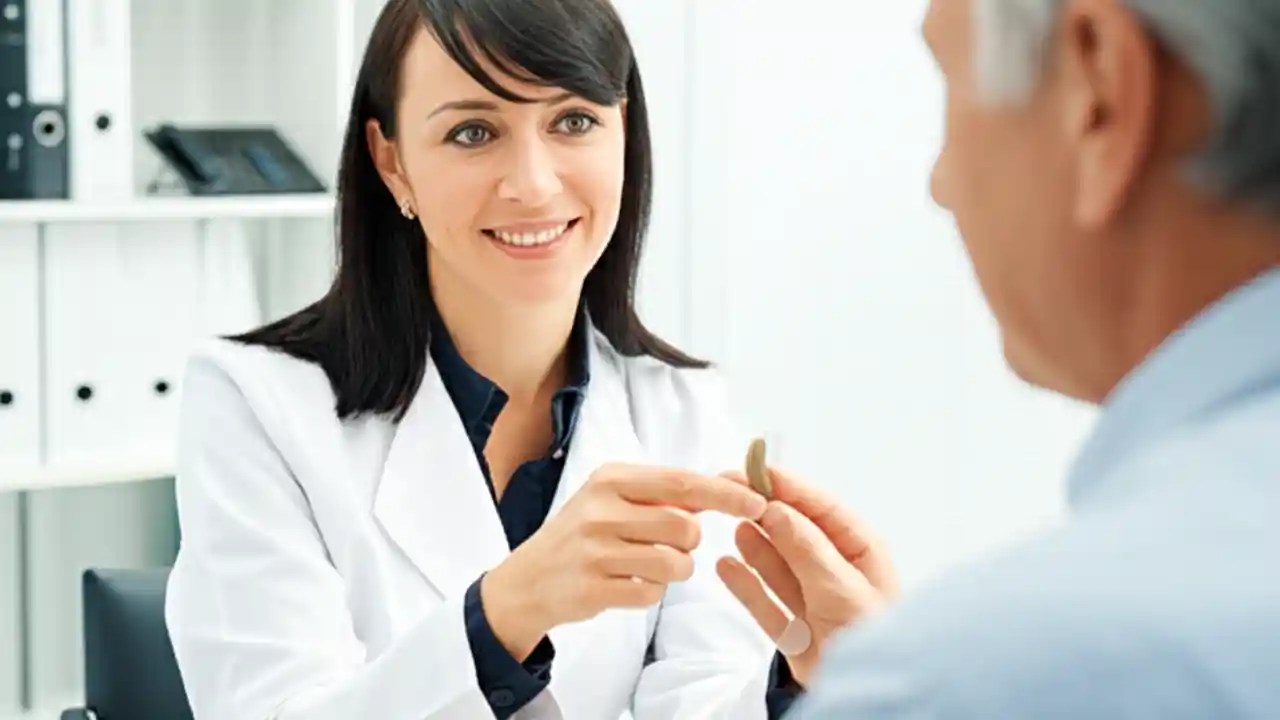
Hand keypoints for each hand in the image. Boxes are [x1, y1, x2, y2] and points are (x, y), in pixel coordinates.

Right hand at [482, 463, 766, 659]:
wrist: (528, 580)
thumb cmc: (583, 535)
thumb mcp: (613, 499)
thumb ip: (662, 493)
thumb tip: (725, 487)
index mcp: (611, 479)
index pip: (683, 482)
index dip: (726, 494)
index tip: (759, 503)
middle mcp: (601, 510)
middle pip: (685, 527)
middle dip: (688, 542)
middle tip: (666, 544)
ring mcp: (595, 550)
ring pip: (675, 563)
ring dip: (673, 570)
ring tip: (644, 565)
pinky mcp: (593, 587)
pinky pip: (652, 593)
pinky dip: (649, 592)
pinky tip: (626, 584)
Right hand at [715, 466, 898, 686]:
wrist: (871, 701)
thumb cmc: (876, 640)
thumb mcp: (842, 589)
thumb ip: (806, 548)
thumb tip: (774, 507)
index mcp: (860, 551)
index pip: (818, 508)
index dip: (785, 485)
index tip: (753, 467)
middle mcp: (836, 571)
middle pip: (793, 532)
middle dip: (763, 511)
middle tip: (728, 490)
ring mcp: (815, 600)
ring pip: (776, 563)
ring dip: (754, 544)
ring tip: (731, 524)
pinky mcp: (796, 631)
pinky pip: (765, 601)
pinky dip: (745, 584)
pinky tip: (726, 566)